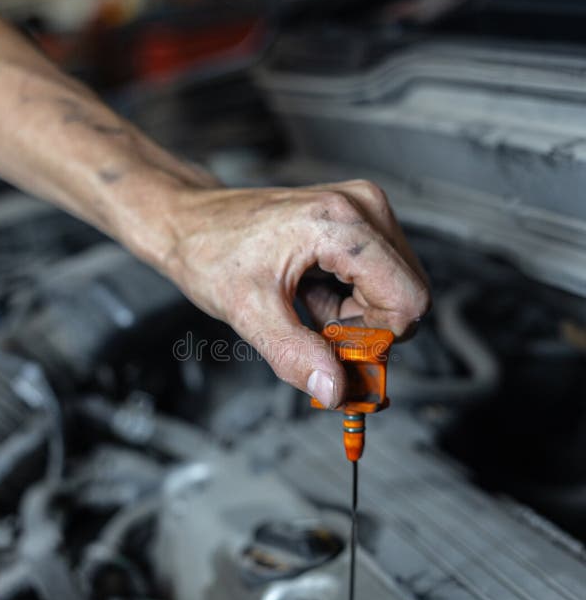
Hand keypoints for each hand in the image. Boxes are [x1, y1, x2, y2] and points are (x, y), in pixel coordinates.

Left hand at [152, 179, 429, 408]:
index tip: (338, 353)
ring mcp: (364, 210)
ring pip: (395, 290)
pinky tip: (311, 293)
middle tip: (318, 331)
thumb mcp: (248, 312)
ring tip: (308, 306)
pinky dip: (350, 300)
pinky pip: (379, 278)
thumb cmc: (212, 252)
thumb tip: (336, 392)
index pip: (408, 299)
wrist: (192, 222)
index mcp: (340, 225)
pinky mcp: (358, 220)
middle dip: (367, 328)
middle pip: (406, 295)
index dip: (378, 339)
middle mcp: (363, 208)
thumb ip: (295, 354)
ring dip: (357, 315)